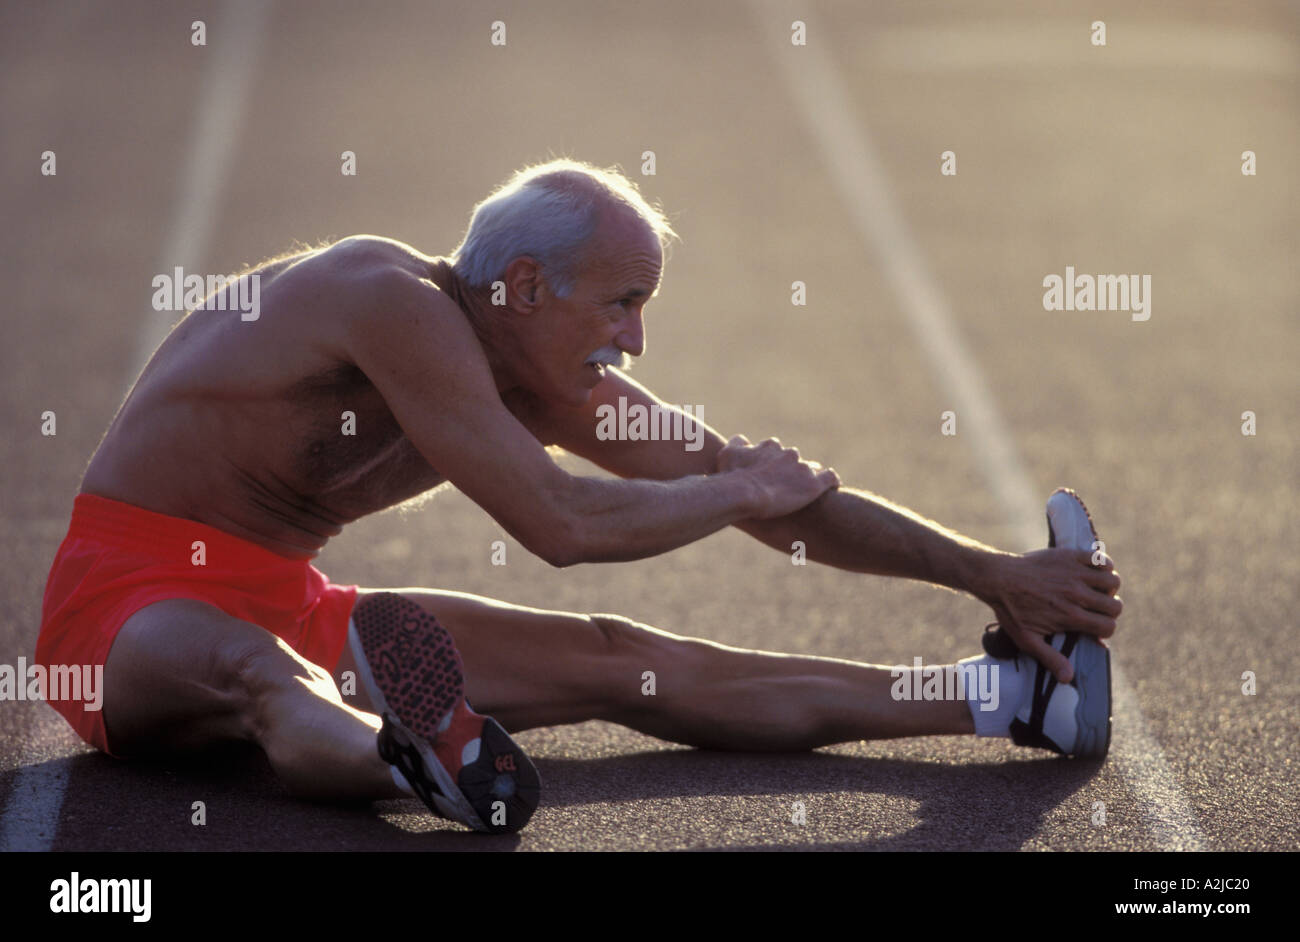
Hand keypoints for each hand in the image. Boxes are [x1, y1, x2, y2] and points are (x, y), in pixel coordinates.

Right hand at [717, 434, 839, 518]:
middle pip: (794, 459)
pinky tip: (831, 488)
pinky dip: (831, 482)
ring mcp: (803, 469)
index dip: (772, 461)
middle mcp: (789, 454)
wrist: (745, 493)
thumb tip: (742, 439)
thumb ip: (737, 443)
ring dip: (808, 477)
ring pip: (812, 469)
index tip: (768, 472)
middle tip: (784, 485)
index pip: (775, 449)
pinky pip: (830, 479)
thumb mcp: (727, 454)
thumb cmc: (732, 475)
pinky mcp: (813, 485)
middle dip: (790, 470)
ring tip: (805, 490)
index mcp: (770, 447)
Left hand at [983, 549, 1122, 682]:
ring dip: (1109, 588)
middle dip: (1110, 611)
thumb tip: (1068, 678)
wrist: (997, 577)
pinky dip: (1103, 565)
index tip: (1095, 628)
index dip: (1105, 630)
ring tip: (1097, 591)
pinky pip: (1100, 559)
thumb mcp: (1027, 639)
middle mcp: (1076, 595)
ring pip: (1113, 581)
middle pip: (1115, 606)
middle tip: (1097, 610)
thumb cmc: (1010, 609)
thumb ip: (1050, 658)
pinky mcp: (1070, 556)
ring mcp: (1074, 573)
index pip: (1108, 626)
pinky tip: (1093, 572)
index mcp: (1069, 616)